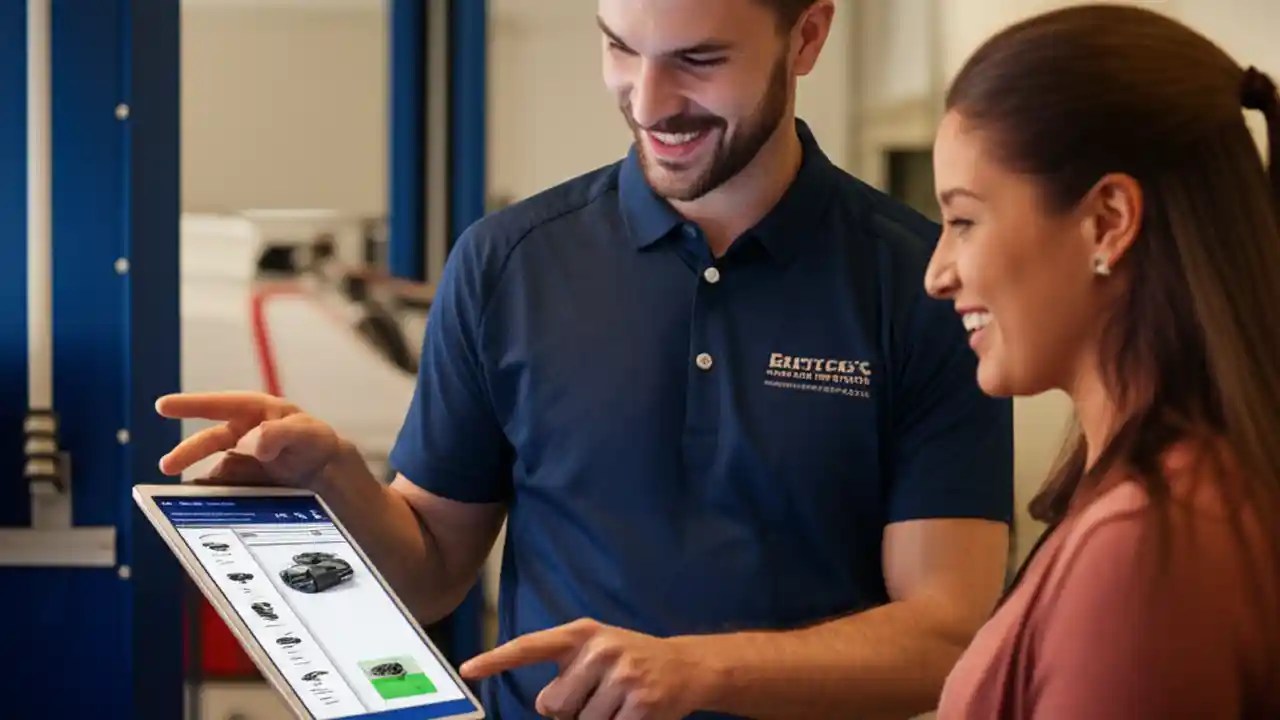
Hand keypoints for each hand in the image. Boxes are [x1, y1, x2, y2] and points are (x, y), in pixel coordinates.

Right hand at [155, 391, 340, 488]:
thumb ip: (280, 434)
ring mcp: (245, 460)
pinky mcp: (248, 483)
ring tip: (190, 496)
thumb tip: (253, 443)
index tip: (162, 406)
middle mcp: (246, 434)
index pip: (220, 405)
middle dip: (188, 451)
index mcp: (258, 413)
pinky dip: (218, 496)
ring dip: (203, 481)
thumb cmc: (320, 445)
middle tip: (167, 466)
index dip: (191, 404)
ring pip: (216, 468)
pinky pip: (227, 488)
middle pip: (211, 440)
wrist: (332, 476)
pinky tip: (213, 508)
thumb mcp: (307, 435)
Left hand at [459, 619, 711, 719]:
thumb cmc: (630, 661)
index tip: (469, 669)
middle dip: (569, 710)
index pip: (531, 645)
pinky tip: (632, 713)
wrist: (686, 666)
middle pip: (553, 705)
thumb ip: (566, 666)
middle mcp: (600, 649)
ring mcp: (622, 676)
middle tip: (597, 695)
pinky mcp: (641, 703)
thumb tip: (546, 707)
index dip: (497, 659)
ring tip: (617, 703)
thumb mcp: (598, 648)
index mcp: (582, 633)